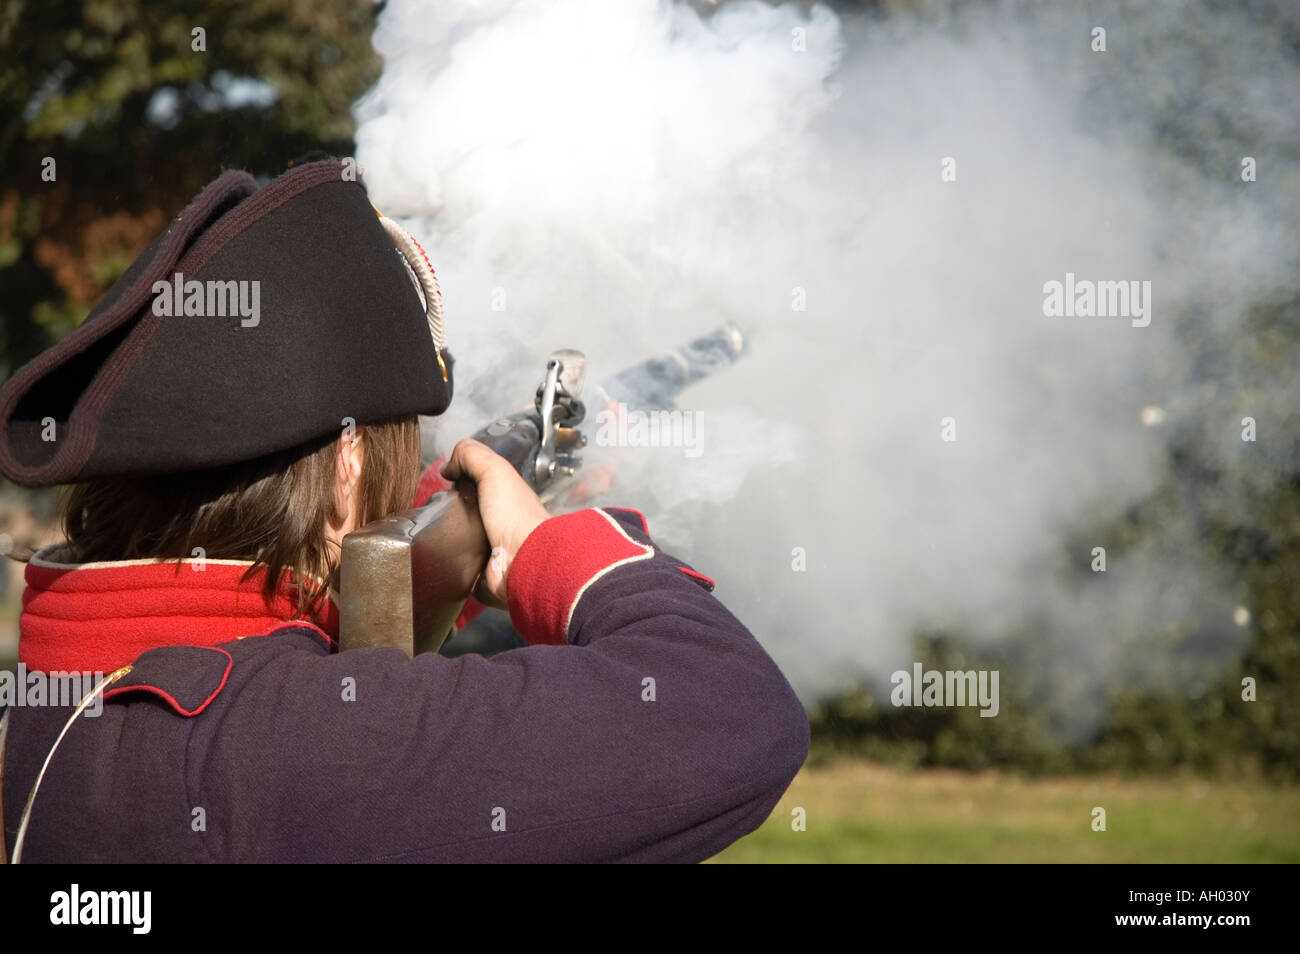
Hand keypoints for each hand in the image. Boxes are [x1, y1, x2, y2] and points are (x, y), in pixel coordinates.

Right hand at [440, 438, 549, 604]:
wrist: (523, 559)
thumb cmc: (515, 515)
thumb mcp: (494, 469)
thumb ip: (471, 456)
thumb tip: (447, 466)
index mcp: (504, 499)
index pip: (477, 487)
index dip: (459, 482)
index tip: (443, 481)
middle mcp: (498, 524)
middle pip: (464, 515)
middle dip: (447, 514)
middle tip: (434, 511)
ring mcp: (489, 551)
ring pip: (458, 543)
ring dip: (445, 540)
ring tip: (431, 534)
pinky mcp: (480, 574)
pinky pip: (457, 570)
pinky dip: (448, 567)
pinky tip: (438, 559)